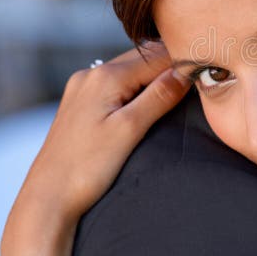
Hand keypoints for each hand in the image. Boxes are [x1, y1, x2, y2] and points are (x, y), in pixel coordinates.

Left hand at [1, 41, 191, 255]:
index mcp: (105, 77)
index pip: (157, 56)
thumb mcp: (129, 130)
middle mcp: (91, 75)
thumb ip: (158, 97)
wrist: (47, 199)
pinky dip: (137, 86)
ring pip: (130, 70)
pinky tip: (150, 98)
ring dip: (155, 76)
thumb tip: (185, 71)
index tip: (209, 68)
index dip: (184, 61)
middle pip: (143, 58)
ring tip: (181, 87)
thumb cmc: (86, 168)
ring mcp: (82, 88)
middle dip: (171, 65)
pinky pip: (117, 83)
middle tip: (200, 76)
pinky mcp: (79, 103)